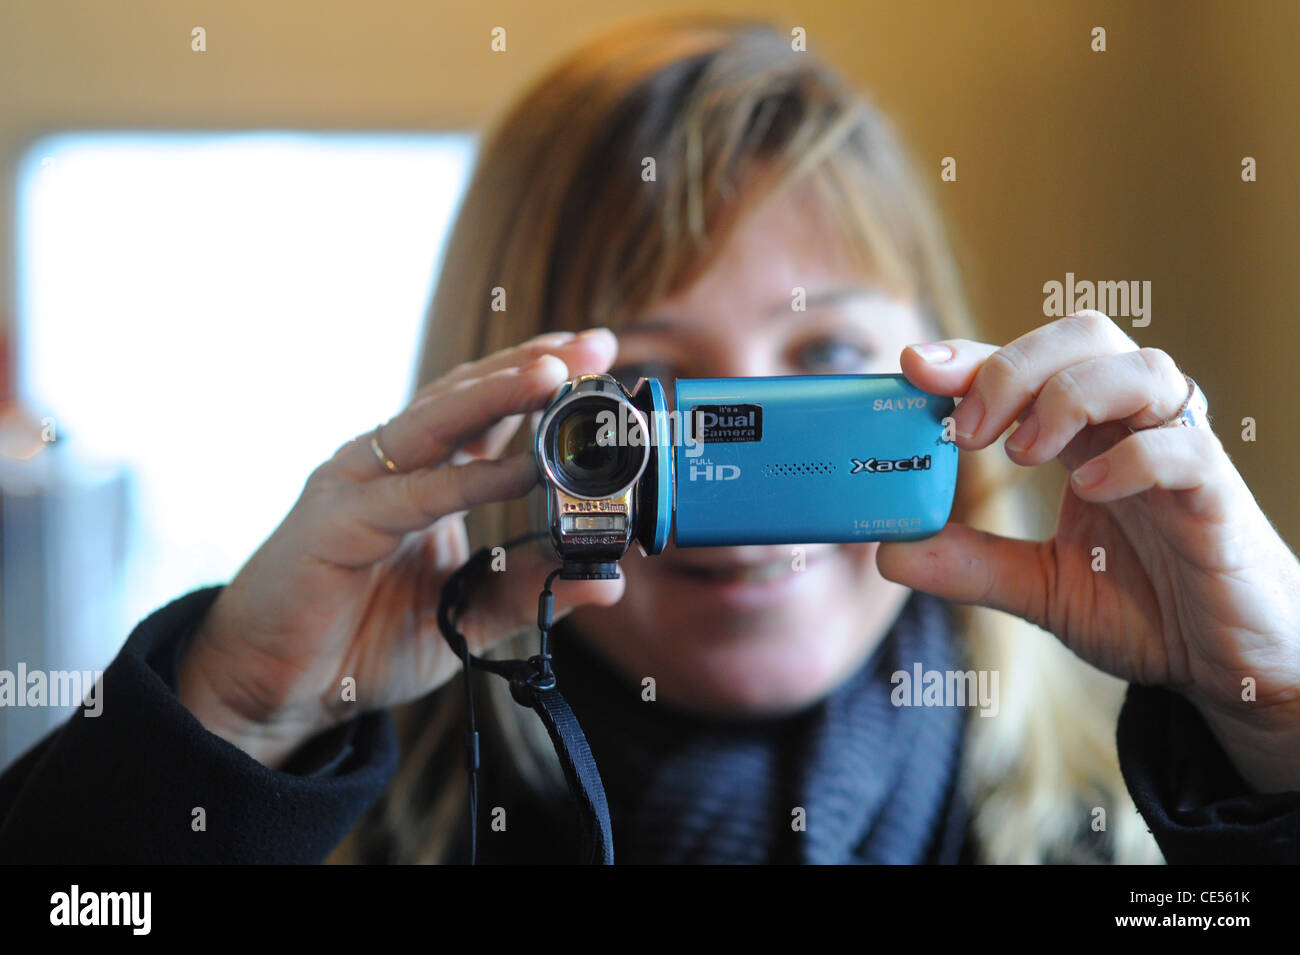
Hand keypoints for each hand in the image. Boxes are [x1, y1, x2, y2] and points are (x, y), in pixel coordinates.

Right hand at [177, 328, 624, 768]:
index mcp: (424, 477)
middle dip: (532, 365)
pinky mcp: (337, 522)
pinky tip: (519, 469)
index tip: (600, 357)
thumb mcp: (467, 616)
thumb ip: (528, 593)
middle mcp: (392, 467)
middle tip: (594, 344)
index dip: (539, 382)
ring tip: (556, 371)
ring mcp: (360, 486)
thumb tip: (605, 581)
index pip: (489, 414)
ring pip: (437, 424)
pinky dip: (468, 480)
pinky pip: (415, 495)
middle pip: (468, 398)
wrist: (275, 687)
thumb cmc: (363, 640)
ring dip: (498, 393)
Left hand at [877, 310, 1299, 792]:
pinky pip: (1187, 449)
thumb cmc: (1146, 607)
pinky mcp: (1220, 500)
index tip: (915, 366)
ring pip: (1142, 368)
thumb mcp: (1040, 588)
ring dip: (1068, 396)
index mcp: (1089, 434)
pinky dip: (1131, 458)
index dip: (972, 355)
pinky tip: (1086, 491)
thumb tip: (889, 552)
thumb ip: (971, 565)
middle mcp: (1136, 426)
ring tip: (1022, 455)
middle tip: (967, 430)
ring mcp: (1183, 454)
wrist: (1227, 666)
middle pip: (1084, 336)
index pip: (1029, 364)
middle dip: (1014, 366)